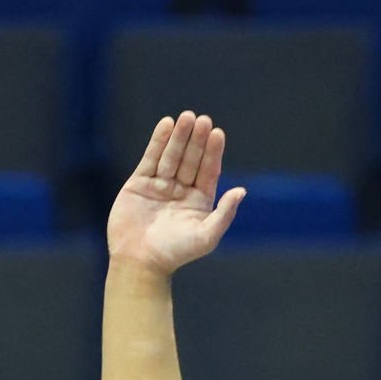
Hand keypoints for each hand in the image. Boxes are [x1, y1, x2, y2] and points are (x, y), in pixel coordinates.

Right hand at [106, 111, 244, 273]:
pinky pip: (151, 158)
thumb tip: (242, 191)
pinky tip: (166, 124)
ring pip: (171, 155)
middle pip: (191, 159)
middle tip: (203, 120)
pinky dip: (158, 141)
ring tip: (186, 117)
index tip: (218, 133)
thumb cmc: (175, 253)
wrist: (139, 262)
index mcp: (199, 201)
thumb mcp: (206, 236)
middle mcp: (180, 190)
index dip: (213, 152)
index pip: (208, 170)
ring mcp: (159, 185)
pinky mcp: (139, 183)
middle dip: (197, 140)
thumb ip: (224, 213)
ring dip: (180, 136)